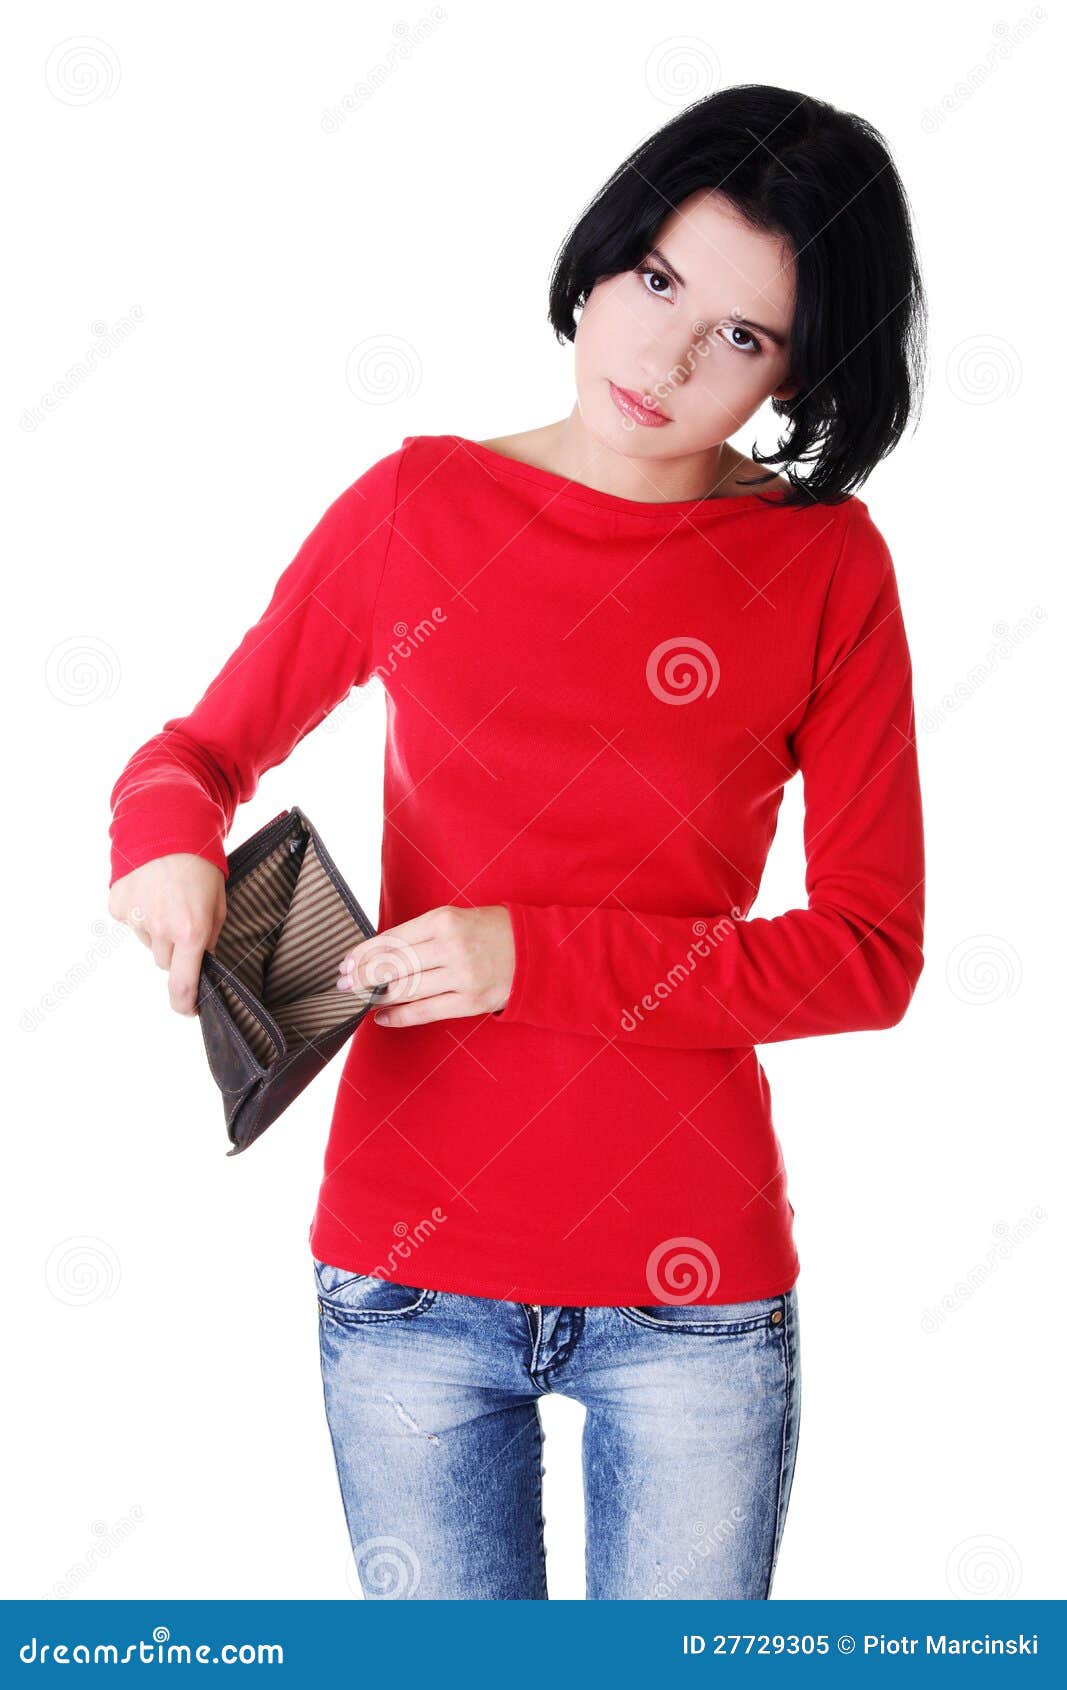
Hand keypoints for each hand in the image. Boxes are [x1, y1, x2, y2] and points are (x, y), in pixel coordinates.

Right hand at [108, 854, 226, 1016]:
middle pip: (165, 961)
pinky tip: (150, 891)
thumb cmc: (201, 865)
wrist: (167, 827)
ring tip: (168, 898)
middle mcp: (161, 928)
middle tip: (184, 919)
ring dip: (157, 930)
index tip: (188, 1009)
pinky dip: (139, 914)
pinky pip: (130, 923)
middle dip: (175, 950)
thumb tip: (201, 966)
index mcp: (191, 931)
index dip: (185, 1003)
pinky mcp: (117, 905)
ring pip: (148, 942)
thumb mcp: (218, 903)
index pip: (183, 983)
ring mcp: (135, 918)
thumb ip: (209, 938)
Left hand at [335, 904, 514, 1025]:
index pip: (393, 938)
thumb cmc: (493, 932)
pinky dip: (399, 1015)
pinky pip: (426, 1011)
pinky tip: (382, 1016)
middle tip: (343, 983)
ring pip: (406, 988)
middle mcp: (451, 947)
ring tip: (359, 997)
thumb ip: (423, 933)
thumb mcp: (457, 918)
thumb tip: (382, 953)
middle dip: (363, 975)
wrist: (537, 952)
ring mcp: (461, 976)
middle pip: (394, 964)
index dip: (365, 953)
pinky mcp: (470, 1001)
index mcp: (445, 920)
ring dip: (377, 995)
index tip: (347, 961)